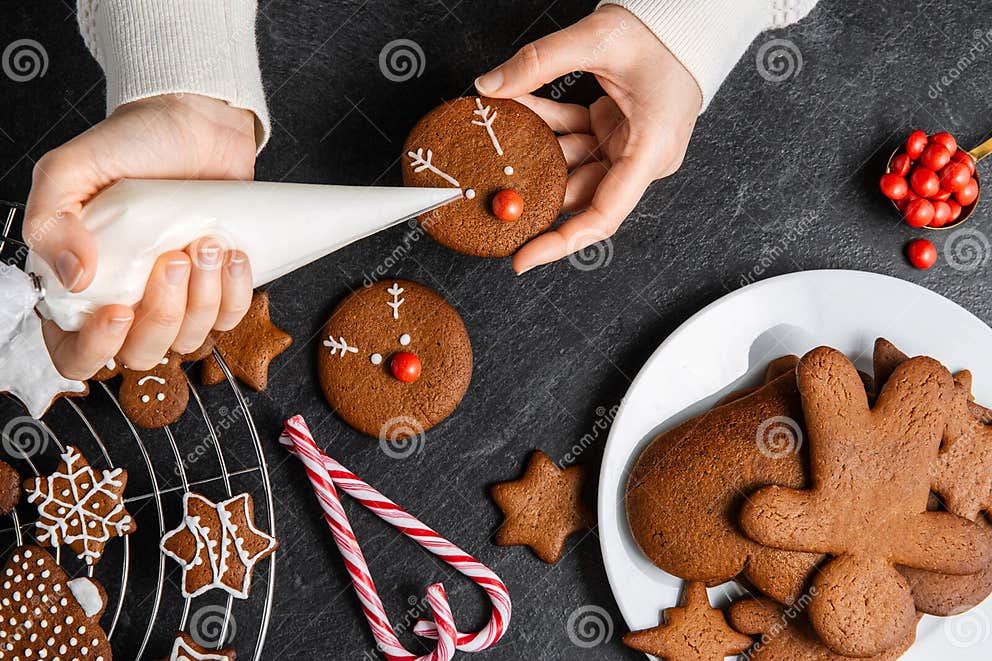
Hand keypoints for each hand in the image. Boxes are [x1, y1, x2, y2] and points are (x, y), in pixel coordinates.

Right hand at [25, 93, 257, 377]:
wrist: (195, 123)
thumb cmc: (132, 144)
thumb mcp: (69, 170)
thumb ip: (51, 221)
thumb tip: (74, 277)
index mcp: (81, 283)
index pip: (75, 352)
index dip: (96, 349)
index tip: (119, 311)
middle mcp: (128, 298)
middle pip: (143, 353)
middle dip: (163, 313)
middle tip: (172, 258)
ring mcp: (177, 297)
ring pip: (190, 339)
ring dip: (203, 298)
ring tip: (205, 243)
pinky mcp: (219, 286)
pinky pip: (231, 318)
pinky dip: (236, 292)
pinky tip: (233, 254)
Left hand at [475, 5, 702, 273]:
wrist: (686, 21)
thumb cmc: (663, 34)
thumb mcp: (599, 38)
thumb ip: (541, 61)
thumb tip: (492, 85)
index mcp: (652, 150)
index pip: (603, 214)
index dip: (561, 242)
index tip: (523, 257)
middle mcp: (642, 157)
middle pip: (580, 192)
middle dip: (536, 184)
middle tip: (493, 186)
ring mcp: (628, 147)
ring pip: (570, 164)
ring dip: (537, 145)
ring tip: (505, 126)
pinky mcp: (616, 134)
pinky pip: (574, 139)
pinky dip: (548, 126)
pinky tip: (521, 108)